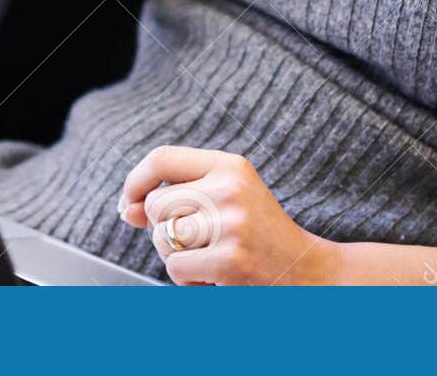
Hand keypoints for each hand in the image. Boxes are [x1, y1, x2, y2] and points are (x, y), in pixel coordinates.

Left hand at [117, 144, 343, 284]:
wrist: (308, 274)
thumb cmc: (259, 237)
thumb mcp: (228, 199)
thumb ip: (180, 196)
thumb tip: (128, 208)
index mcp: (231, 165)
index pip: (162, 158)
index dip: (135, 181)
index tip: (129, 203)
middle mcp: (230, 188)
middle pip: (157, 204)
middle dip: (164, 230)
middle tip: (197, 243)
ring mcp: (231, 224)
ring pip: (163, 237)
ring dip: (177, 256)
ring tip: (210, 258)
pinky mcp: (229, 260)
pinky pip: (175, 267)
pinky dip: (187, 279)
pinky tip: (215, 276)